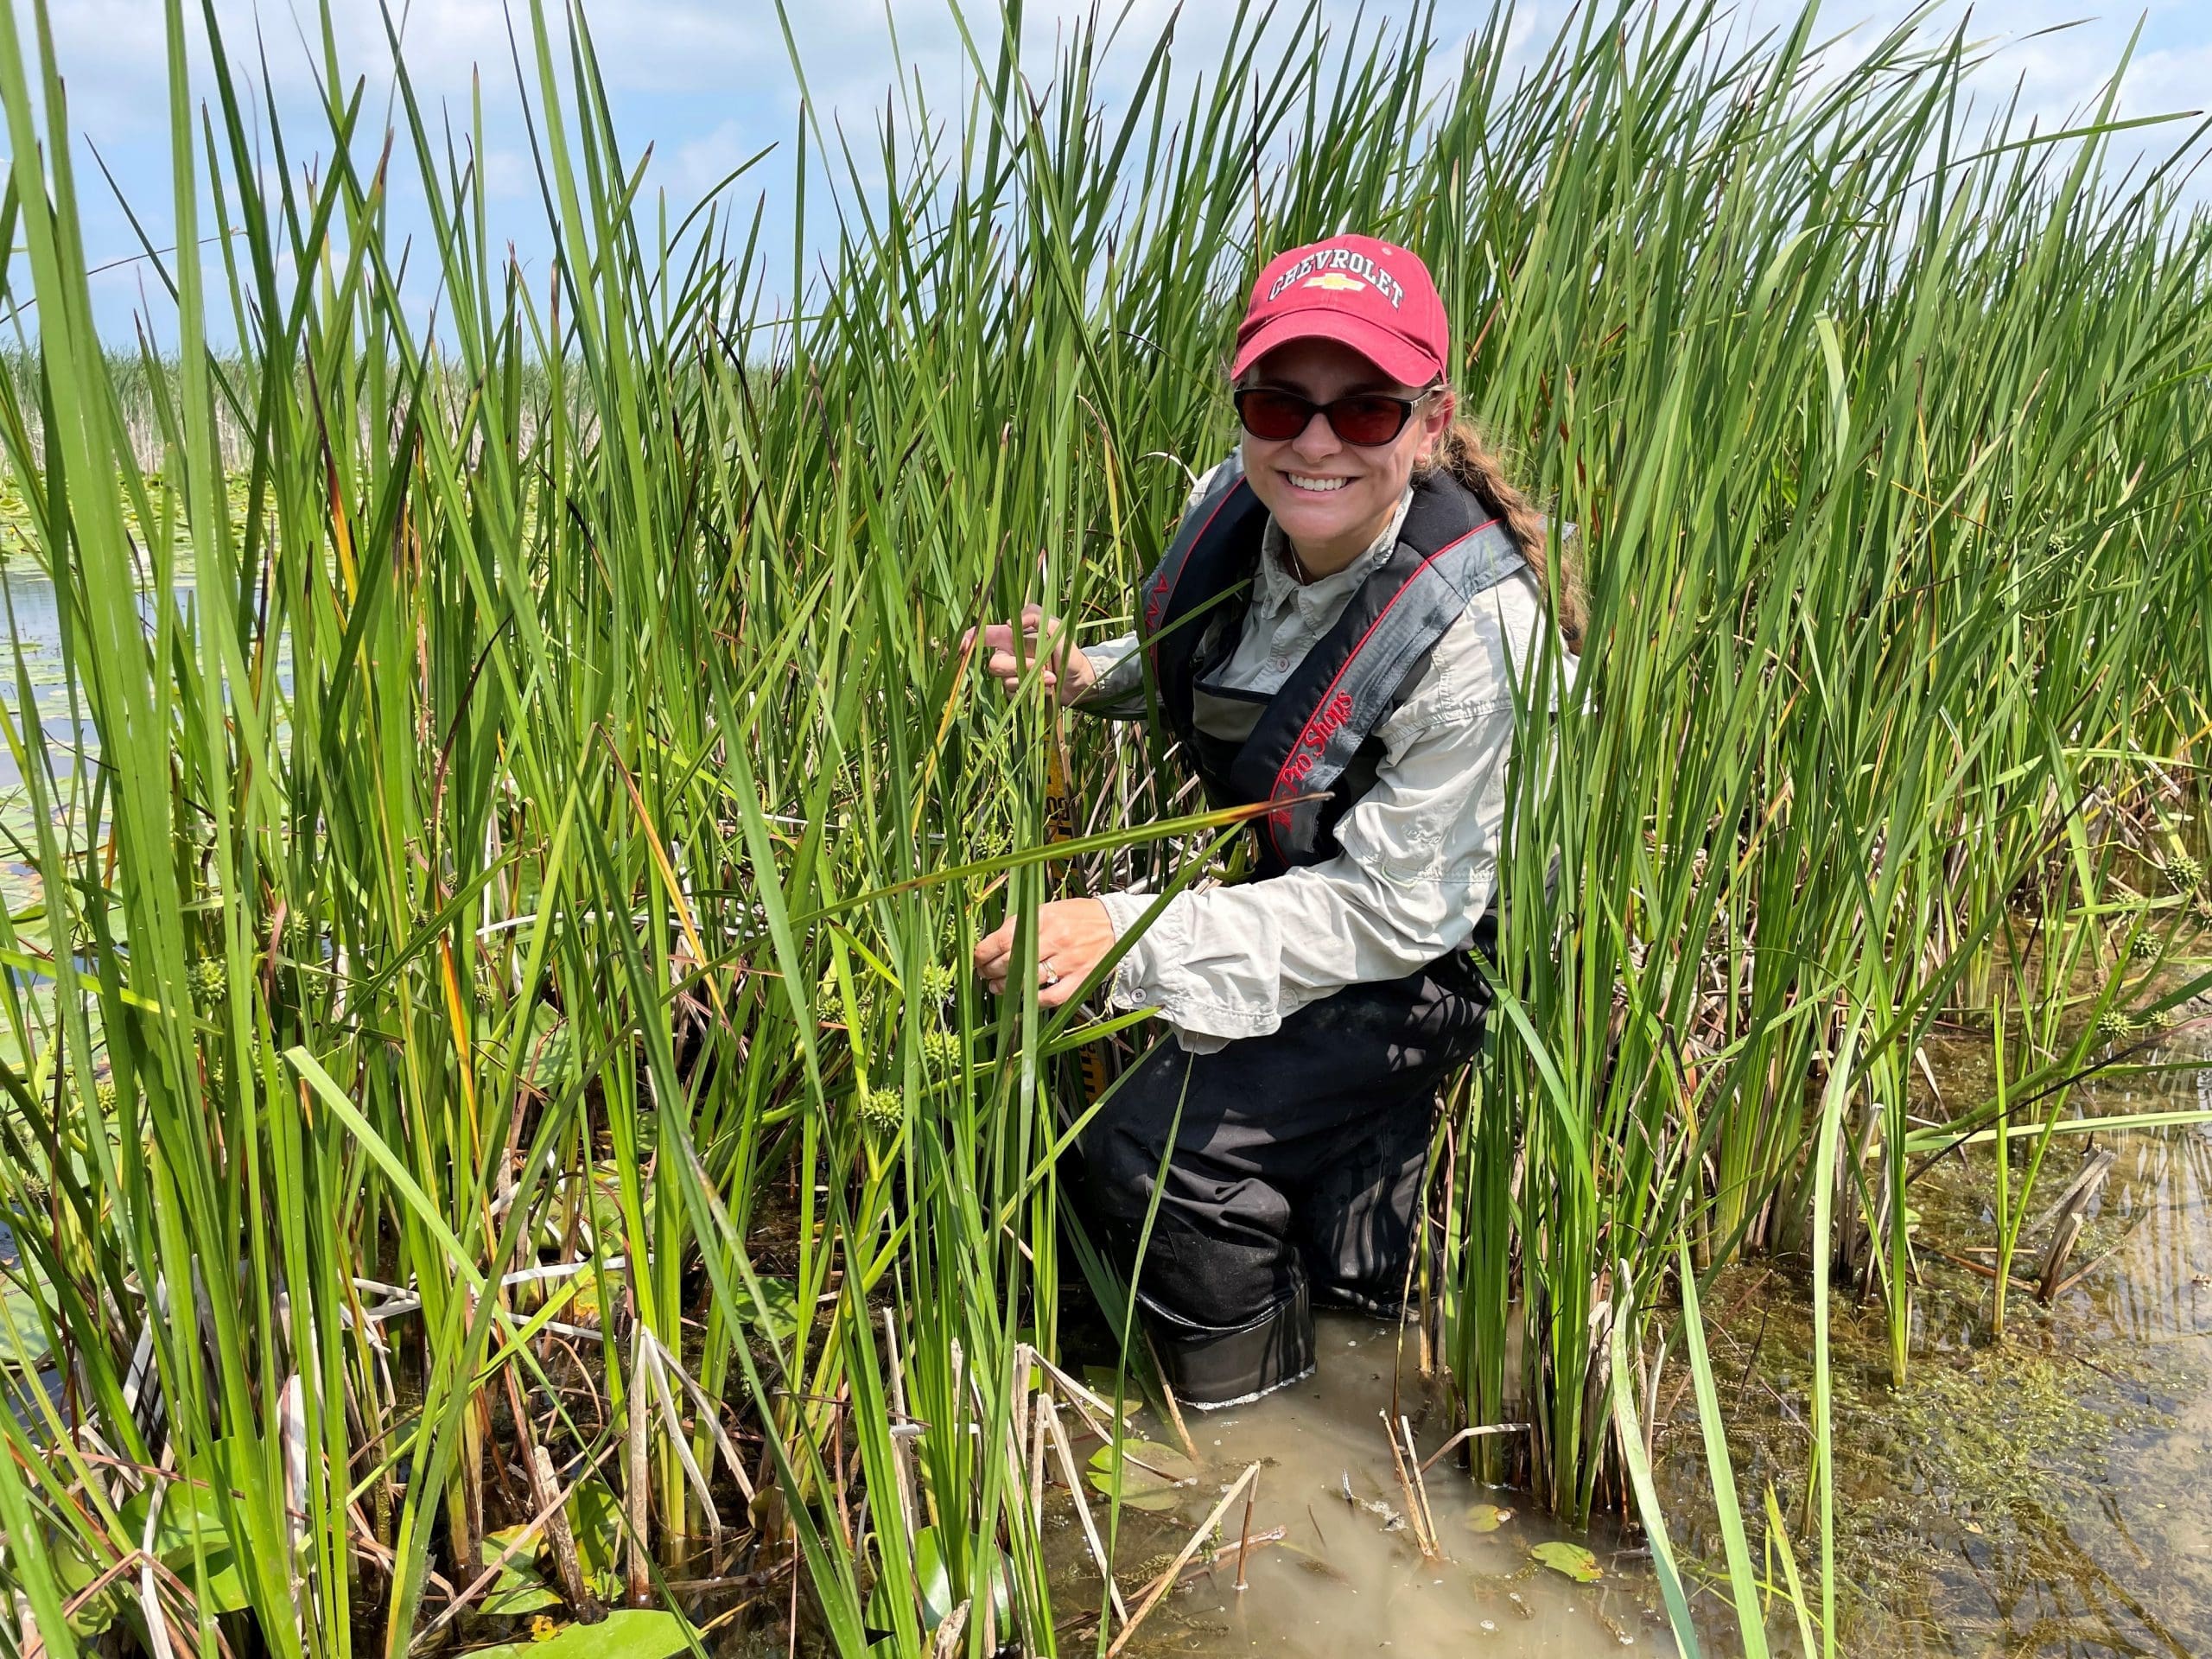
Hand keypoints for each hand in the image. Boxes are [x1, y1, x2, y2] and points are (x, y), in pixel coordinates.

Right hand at [961, 604, 1097, 700]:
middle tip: (1040, 665)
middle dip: (1016, 666)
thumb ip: (1034, 615)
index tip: (963, 646)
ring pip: (1006, 681)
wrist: (1080, 676)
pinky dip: (1035, 690)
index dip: (968, 639)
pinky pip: (1016, 694)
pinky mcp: (1019, 693)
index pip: (983, 636)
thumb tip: (1008, 622)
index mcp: (1010, 637)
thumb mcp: (1055, 625)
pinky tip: (1049, 685)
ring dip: (1031, 679)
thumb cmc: (1067, 648)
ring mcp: (1012, 676)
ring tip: (1051, 676)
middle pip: (994, 664)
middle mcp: (1007, 656)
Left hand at [973, 899, 1115, 1007]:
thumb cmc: (1079, 917)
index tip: (977, 958)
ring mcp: (1070, 961)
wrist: (1117, 925)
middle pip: (1012, 961)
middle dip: (992, 970)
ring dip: (1007, 987)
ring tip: (998, 987)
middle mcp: (1057, 938)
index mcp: (1045, 918)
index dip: (985, 952)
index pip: (1005, 938)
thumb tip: (993, 942)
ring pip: (1029, 981)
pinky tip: (1024, 998)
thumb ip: (1023, 925)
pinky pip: (1052, 997)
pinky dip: (1034, 1001)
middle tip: (985, 973)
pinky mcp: (1081, 979)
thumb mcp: (1049, 910)